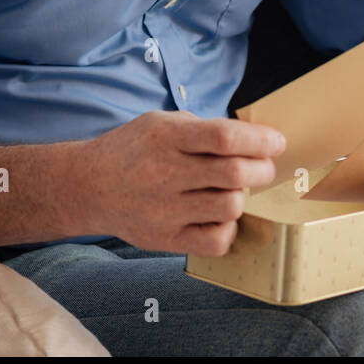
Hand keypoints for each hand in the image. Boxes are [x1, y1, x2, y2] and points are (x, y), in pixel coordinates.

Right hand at [78, 110, 283, 256]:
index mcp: (165, 137)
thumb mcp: (162, 122)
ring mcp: (164, 210)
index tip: (276, 142)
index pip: (225, 138)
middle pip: (234, 175)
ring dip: (242, 197)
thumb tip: (256, 139)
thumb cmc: (134, 150)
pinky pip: (216, 241)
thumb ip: (205, 129)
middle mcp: (164, 173)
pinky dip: (228, 228)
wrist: (87, 185)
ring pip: (230, 208)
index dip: (260, 140)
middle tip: (263, 167)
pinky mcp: (164, 239)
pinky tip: (219, 216)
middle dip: (262, 169)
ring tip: (232, 190)